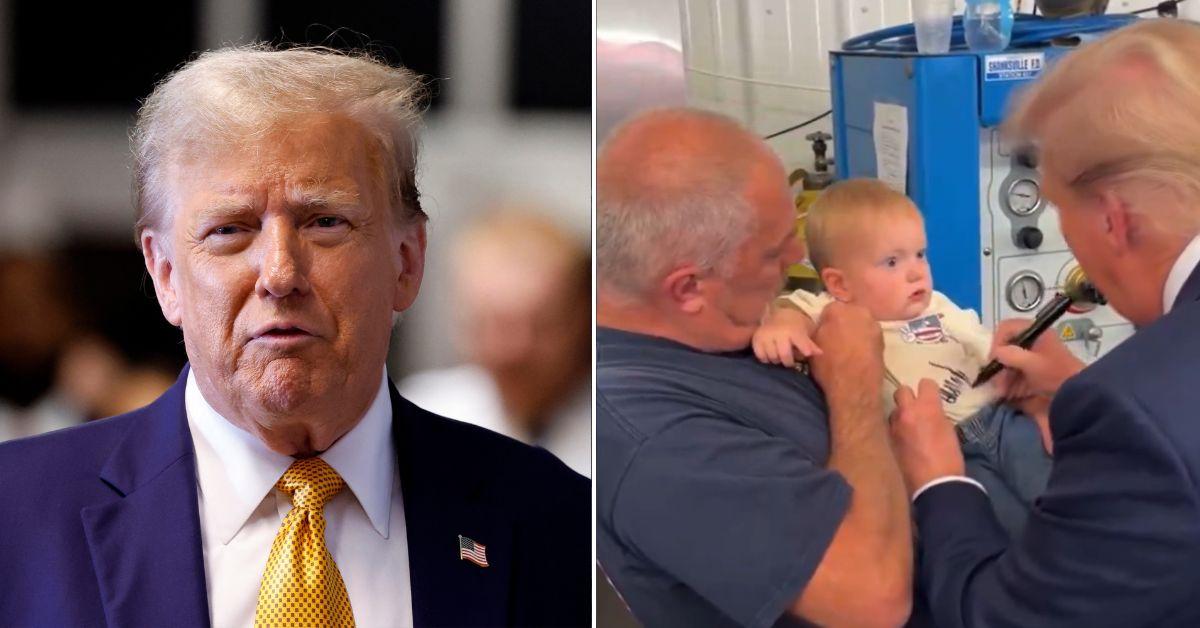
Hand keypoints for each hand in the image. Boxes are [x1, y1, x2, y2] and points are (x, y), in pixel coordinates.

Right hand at [752, 308, 821, 367]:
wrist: (779, 316)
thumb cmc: (795, 328)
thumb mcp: (805, 333)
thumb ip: (810, 344)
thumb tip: (819, 353)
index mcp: (794, 331)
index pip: (800, 340)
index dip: (804, 347)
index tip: (807, 353)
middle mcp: (779, 333)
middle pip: (784, 355)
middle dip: (788, 361)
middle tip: (789, 361)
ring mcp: (766, 336)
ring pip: (772, 357)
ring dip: (777, 360)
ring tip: (780, 356)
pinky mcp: (756, 339)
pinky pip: (760, 356)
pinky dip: (766, 358)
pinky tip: (770, 355)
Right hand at [808, 302, 882, 402]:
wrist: (855, 386)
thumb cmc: (829, 365)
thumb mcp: (813, 344)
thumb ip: (820, 329)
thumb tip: (825, 326)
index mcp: (838, 310)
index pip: (829, 310)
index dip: (825, 322)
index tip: (823, 333)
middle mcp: (859, 312)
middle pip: (848, 313)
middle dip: (843, 322)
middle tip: (836, 339)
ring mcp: (874, 325)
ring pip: (861, 323)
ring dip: (855, 331)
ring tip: (849, 348)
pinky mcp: (883, 339)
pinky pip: (870, 335)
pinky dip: (865, 340)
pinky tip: (859, 353)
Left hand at [889, 379, 963, 496]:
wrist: (934, 484)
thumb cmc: (949, 457)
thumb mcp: (949, 430)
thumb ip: (936, 415)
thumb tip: (929, 411)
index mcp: (928, 407)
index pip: (925, 383)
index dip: (928, 389)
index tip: (930, 396)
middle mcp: (907, 412)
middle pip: (901, 390)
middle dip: (908, 396)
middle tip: (914, 408)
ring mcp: (893, 426)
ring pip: (893, 410)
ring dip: (900, 415)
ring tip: (907, 427)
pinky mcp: (886, 439)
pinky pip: (888, 426)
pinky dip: (894, 429)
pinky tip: (901, 440)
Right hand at [989, 318, 1085, 398]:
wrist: (1077, 394)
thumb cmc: (1056, 374)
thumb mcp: (1033, 363)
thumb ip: (1011, 355)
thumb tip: (995, 353)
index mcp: (1035, 332)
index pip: (1006, 328)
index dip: (997, 341)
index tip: (994, 358)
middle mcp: (1031, 341)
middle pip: (1004, 346)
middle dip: (998, 363)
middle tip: (995, 378)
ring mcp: (1031, 356)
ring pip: (1006, 362)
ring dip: (1001, 375)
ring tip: (1001, 390)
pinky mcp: (1030, 371)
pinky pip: (1012, 373)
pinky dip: (1006, 382)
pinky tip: (1004, 392)